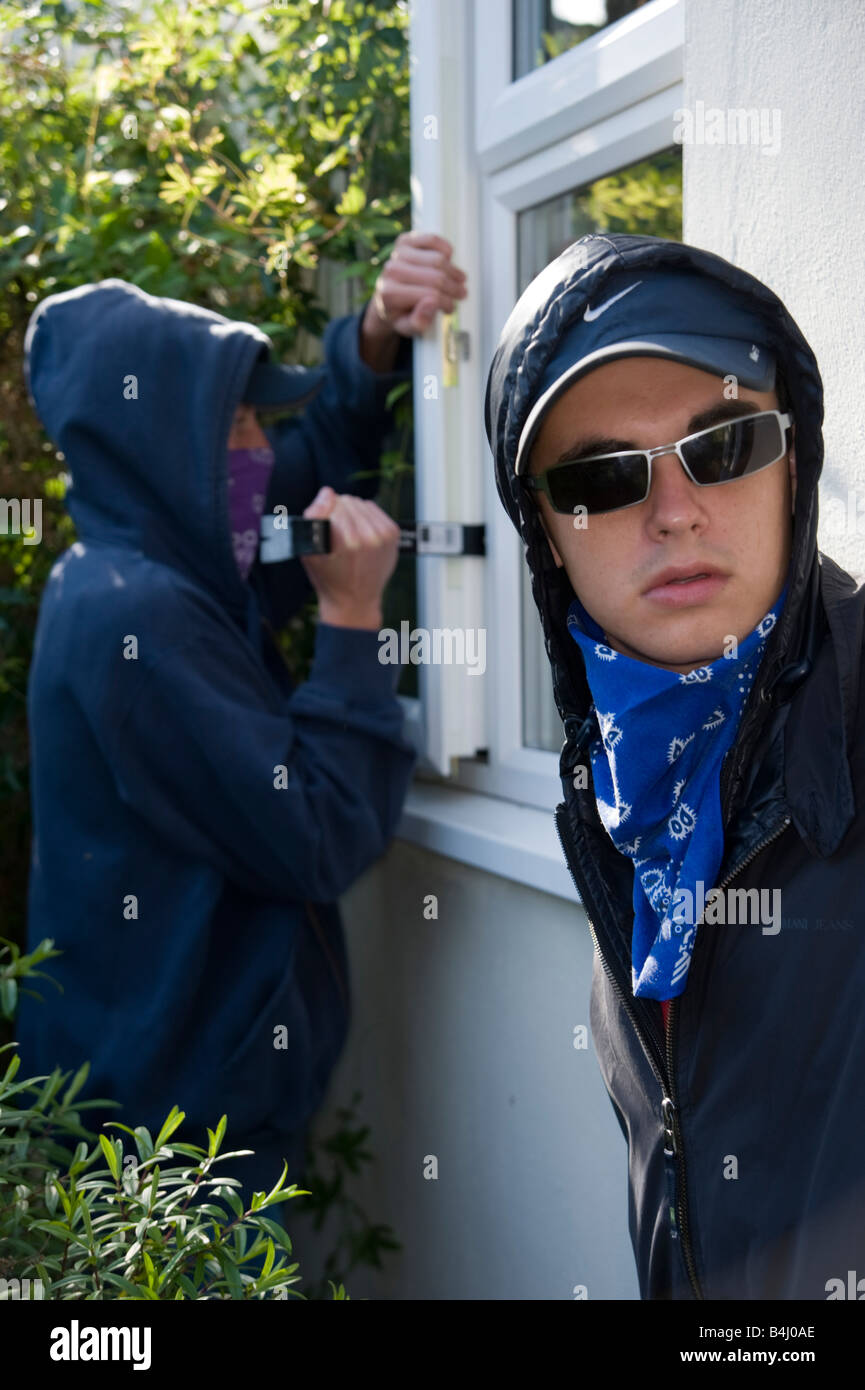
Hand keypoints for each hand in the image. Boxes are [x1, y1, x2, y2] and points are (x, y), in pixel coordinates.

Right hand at [300, 486, 399, 629]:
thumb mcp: (309, 553)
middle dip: (337, 511)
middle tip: (335, 533)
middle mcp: (368, 537)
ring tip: (346, 533)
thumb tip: (327, 493)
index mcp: (347, 543)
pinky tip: (359, 531)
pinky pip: (373, 508)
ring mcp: (383, 535)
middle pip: (346, 501)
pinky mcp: (392, 533)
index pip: (330, 503)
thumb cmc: (329, 578)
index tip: (322, 524)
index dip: (322, 511)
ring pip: (360, 503)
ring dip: (350, 512)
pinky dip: (364, 515)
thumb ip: (313, 517)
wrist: (355, 600)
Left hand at [364, 230, 467, 344]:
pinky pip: (433, 240)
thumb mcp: (408, 327)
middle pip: (436, 277)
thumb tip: (432, 303)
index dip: (447, 303)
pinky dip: (446, 250)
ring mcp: (397, 253)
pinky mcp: (404, 241)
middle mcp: (391, 270)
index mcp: (389, 294)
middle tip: (461, 294)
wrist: (386, 296)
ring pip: (438, 259)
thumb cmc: (400, 313)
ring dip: (453, 271)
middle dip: (453, 288)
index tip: (451, 309)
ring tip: (458, 281)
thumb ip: (419, 322)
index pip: (430, 295)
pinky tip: (449, 261)